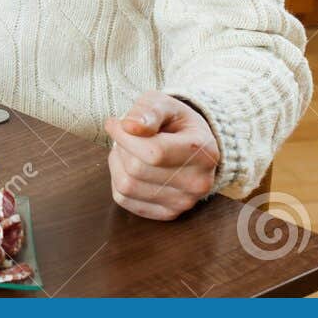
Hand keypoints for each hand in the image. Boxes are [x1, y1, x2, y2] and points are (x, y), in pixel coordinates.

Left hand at [104, 91, 220, 219]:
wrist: (193, 146)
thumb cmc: (175, 121)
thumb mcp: (164, 104)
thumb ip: (147, 111)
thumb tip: (128, 126)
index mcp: (203, 152)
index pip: (153, 152)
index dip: (123, 136)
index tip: (114, 123)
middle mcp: (198, 183)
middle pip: (137, 169)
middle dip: (121, 148)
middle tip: (126, 136)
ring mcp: (185, 202)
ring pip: (127, 186)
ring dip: (117, 164)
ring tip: (129, 151)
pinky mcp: (168, 213)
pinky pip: (124, 200)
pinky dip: (118, 180)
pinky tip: (131, 168)